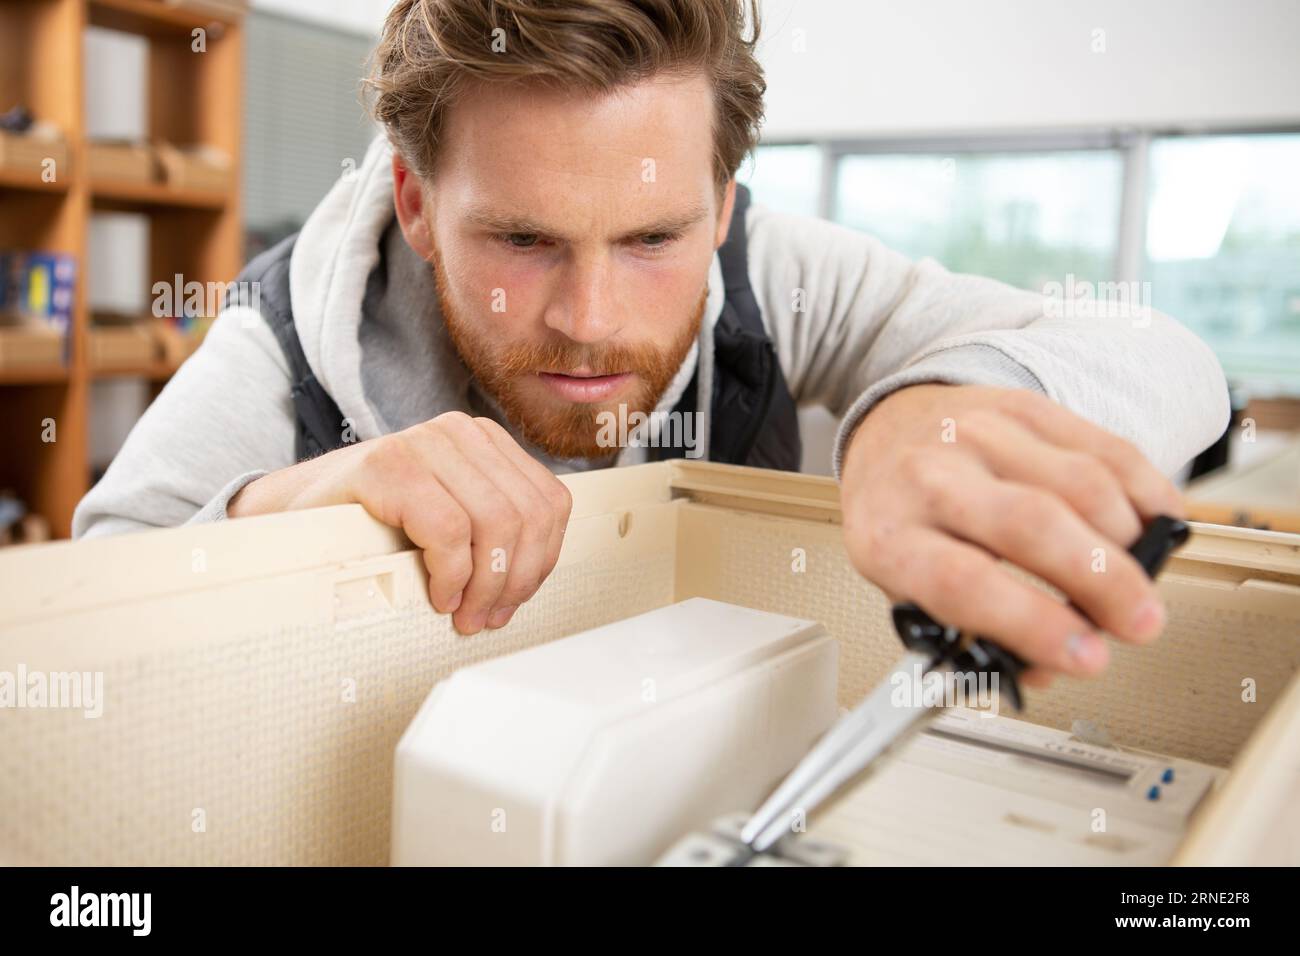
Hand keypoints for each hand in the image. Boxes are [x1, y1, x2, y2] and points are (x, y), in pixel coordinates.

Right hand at [228, 411, 571, 634]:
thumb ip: (492, 531)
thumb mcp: (448, 520)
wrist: (295, 516)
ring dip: (484, 584)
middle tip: (485, 617)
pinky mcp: (387, 465)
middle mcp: (460, 432)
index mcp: (485, 442)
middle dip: (515, 580)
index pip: (550, 503)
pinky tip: (438, 594)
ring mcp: (423, 443)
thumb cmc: (374, 525)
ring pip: (496, 523)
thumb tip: (533, 580)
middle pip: (529, 516)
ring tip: (463, 612)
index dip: (541, 562)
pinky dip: (451, 574)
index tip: (513, 600)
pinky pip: (448, 530)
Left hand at [840, 384, 1184, 688]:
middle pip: (1032, 524)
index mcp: (891, 536)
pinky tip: (1156, 525)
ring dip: (1130, 542)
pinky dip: (1145, 492)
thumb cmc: (905, 522)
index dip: (1035, 625)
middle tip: (1140, 623)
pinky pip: (1104, 448)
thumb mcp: (908, 588)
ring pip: (1080, 483)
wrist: (890, 434)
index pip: (964, 582)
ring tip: (1140, 582)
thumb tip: (1048, 666)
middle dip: (1104, 583)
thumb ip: (977, 633)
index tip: (1086, 657)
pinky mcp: (1023, 407)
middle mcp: (929, 476)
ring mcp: (978, 434)